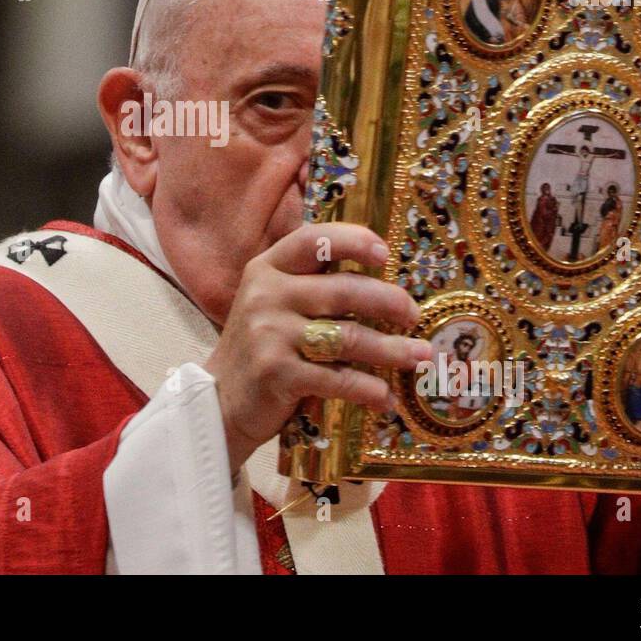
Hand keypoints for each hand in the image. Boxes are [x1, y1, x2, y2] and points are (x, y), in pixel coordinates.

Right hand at [203, 222, 427, 472]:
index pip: (312, 240)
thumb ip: (311, 284)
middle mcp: (266, 295)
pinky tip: (385, 397)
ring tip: (419, 355)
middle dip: (388, 301)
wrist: (220, 400)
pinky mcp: (277, 374)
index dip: (352, 241)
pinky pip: (337, 379)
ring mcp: (270, 334)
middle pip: (343, 290)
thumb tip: (381, 281)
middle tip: (413, 314)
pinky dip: (368, 390)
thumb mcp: (273, 303)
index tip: (385, 254)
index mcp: (267, 268)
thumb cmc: (261, 347)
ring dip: (391, 349)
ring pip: (348, 337)